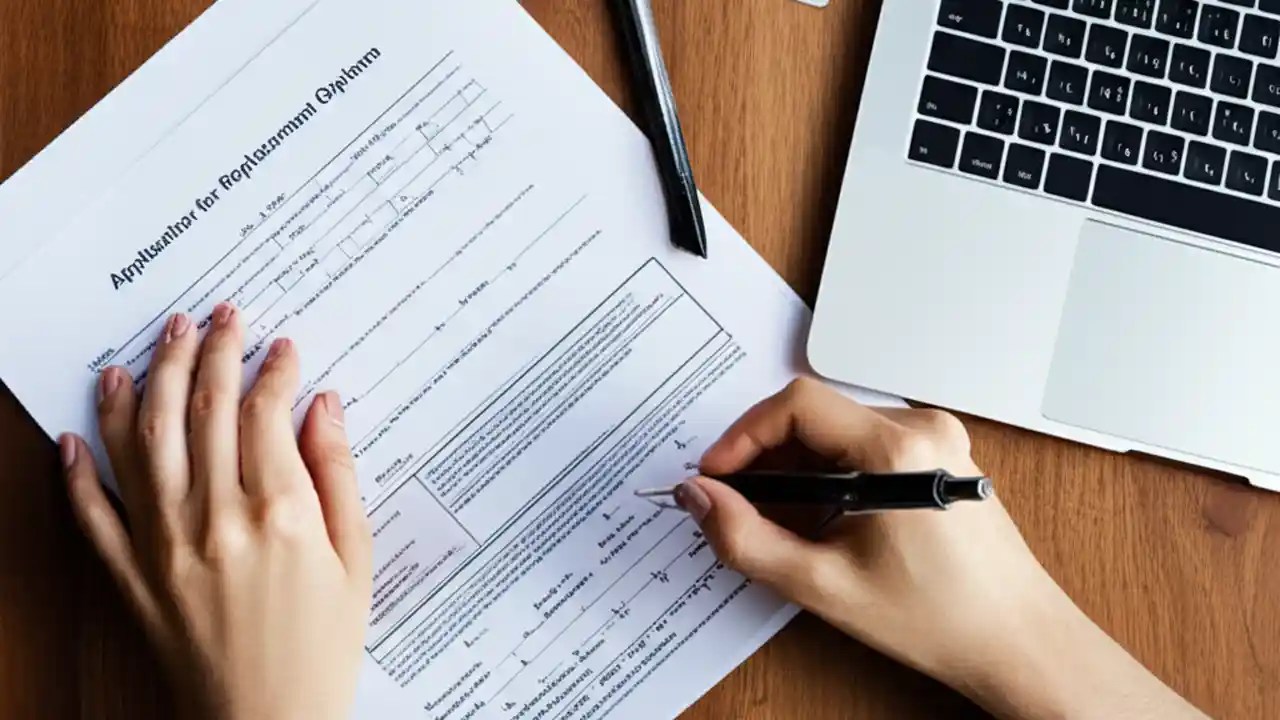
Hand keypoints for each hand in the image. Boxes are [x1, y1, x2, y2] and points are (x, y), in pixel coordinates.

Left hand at [61, 303, 371, 719]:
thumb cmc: (323, 648)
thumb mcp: (356, 561)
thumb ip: (339, 477)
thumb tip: (326, 408)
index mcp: (280, 514)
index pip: (266, 411)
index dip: (274, 367)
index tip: (281, 346)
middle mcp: (215, 519)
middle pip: (201, 409)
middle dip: (210, 351)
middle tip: (218, 314)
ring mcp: (164, 545)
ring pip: (144, 440)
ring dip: (148, 380)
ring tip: (157, 339)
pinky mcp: (131, 576)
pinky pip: (93, 512)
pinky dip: (78, 467)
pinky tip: (79, 427)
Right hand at [677, 378, 1206, 719]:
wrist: (1017, 640)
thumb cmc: (940, 618)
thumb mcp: (823, 585)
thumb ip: (746, 538)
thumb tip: (699, 497)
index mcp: (897, 449)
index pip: (795, 404)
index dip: (741, 435)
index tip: (715, 475)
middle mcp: (922, 428)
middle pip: (814, 414)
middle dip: (764, 455)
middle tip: (736, 504)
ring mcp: (937, 437)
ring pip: (837, 428)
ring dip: (797, 465)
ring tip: (780, 520)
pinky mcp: (940, 453)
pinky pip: (865, 442)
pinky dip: (830, 470)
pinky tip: (822, 517)